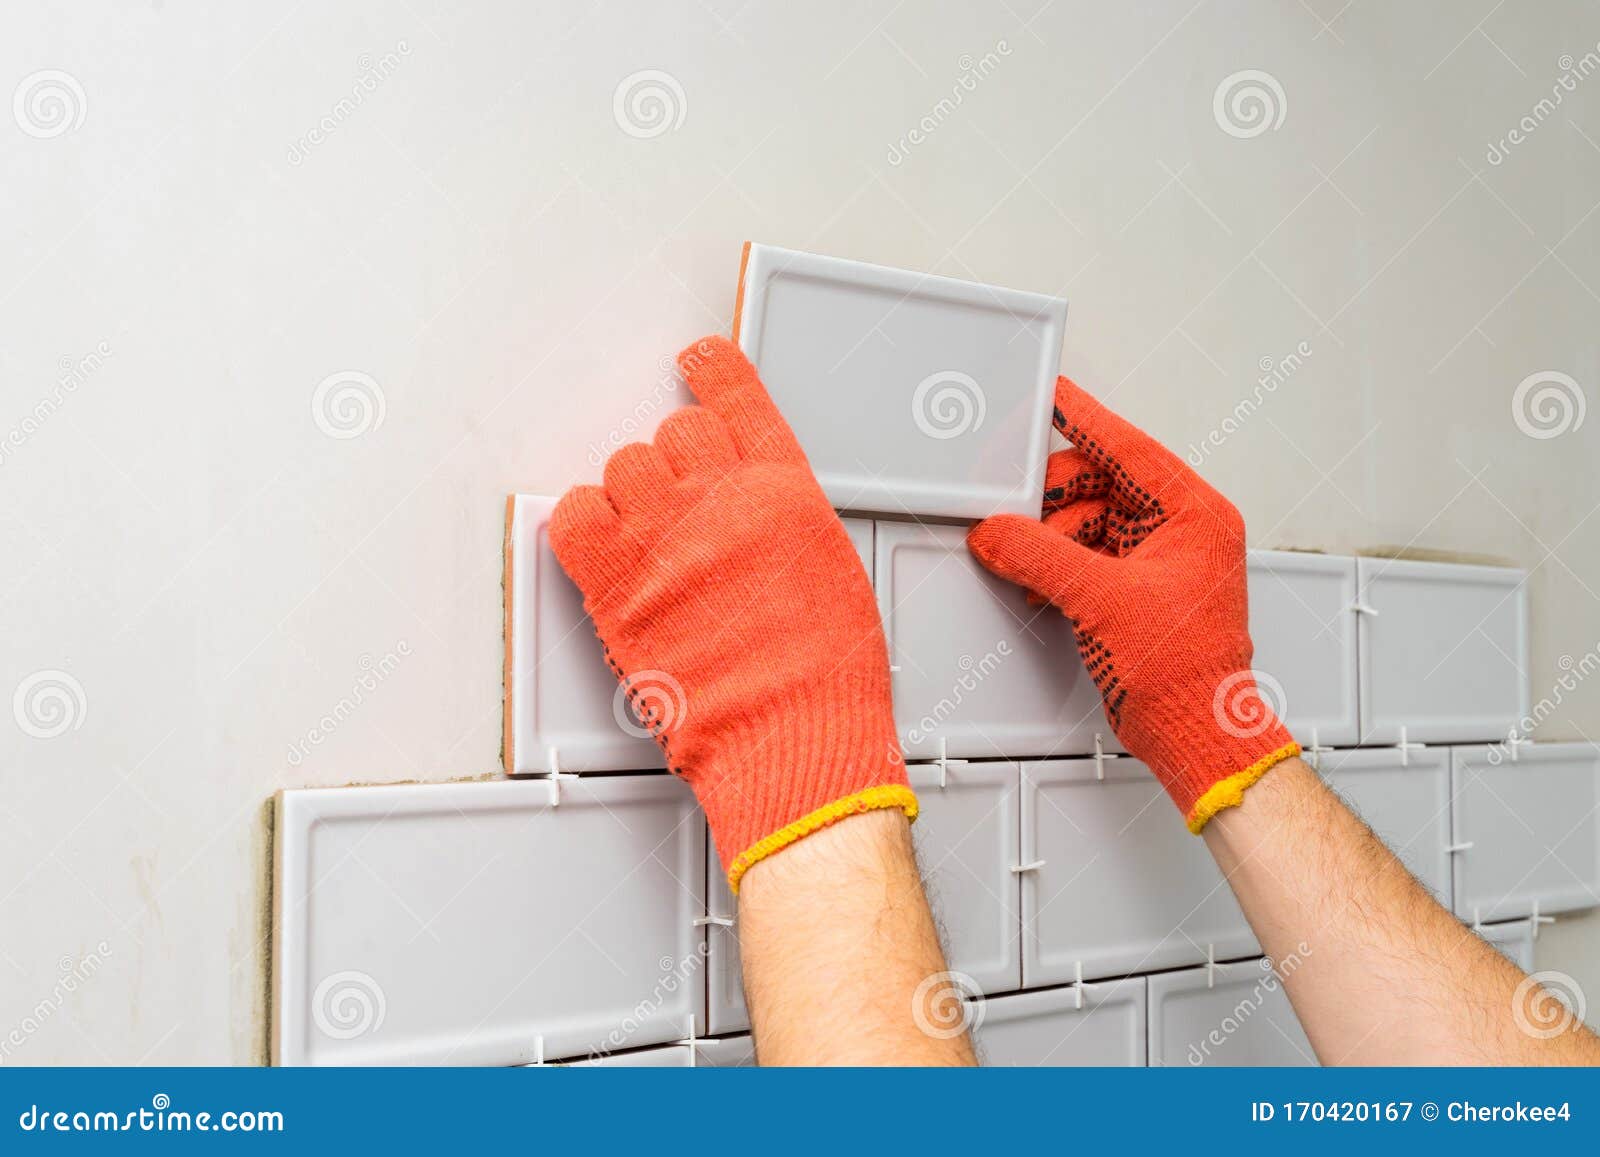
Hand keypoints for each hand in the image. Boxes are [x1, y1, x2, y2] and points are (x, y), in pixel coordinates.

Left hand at [549, 337, 912, 890]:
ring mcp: (663, 537)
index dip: (712, 371)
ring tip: (649, 538)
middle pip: (675, 432)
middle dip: (677, 461)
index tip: (697, 360)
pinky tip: (604, 542)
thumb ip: (786, 521)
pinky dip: (584, 523)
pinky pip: (575, 515)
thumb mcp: (833, 570)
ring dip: (633, 494)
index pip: (737, 397)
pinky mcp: (615, 583)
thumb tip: (756, 512)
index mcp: (784, 489)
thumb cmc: (826, 677)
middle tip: (682, 503)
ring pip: (624, 468)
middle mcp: (720, 498)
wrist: (791, 737)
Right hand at [966, 376, 1297, 830]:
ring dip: (1050, 540)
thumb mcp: (1101, 599)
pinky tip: (1036, 580)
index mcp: (1195, 515)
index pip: (1129, 449)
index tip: (1051, 396)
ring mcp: (1160, 561)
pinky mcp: (1138, 591)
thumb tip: (999, 531)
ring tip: (1023, 561)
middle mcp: (1183, 531)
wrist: (1194, 731)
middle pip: (1100, 486)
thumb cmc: (1186, 671)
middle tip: (1012, 513)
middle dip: (1051, 501)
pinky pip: (1087, 557)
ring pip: (1088, 522)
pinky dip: (1057, 565)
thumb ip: (1040, 555)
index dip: (1084, 420)